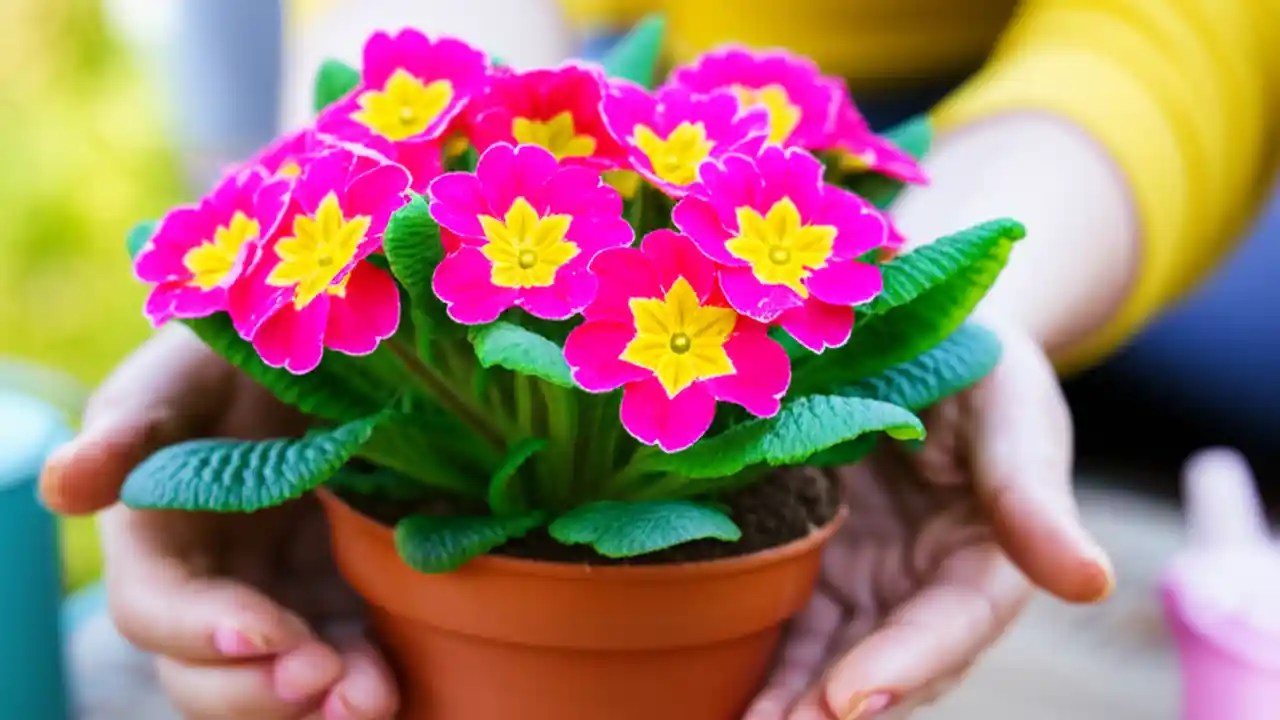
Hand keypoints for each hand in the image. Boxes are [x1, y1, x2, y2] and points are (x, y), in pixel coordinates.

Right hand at [41, 326, 398, 718]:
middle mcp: (211, 585)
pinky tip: (392, 686)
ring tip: (370, 699)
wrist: (316, 344)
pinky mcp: (338, 599)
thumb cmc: (231, 352)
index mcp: (154, 538)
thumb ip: (128, 427)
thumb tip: (63, 485)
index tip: (262, 633)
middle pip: (208, 676)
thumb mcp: (182, 372)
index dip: (198, 632)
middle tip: (319, 677)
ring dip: (319, 707)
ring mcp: (278, 598)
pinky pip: (345, 658)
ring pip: (278, 684)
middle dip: (259, 691)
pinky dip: (364, 680)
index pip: (154, 610)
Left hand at [744, 320, 1113, 719]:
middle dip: (833, 710)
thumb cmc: (979, 364)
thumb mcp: (1010, 411)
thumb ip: (1033, 496)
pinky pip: (795, 624)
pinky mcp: (826, 566)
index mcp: (990, 556)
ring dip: (791, 704)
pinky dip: (764, 661)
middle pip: (889, 664)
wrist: (920, 332)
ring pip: (834, 660)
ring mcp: (873, 581)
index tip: (847, 702)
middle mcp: (929, 586)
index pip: (954, 625)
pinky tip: (721, 690)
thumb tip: (1093, 584)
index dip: (905, 665)